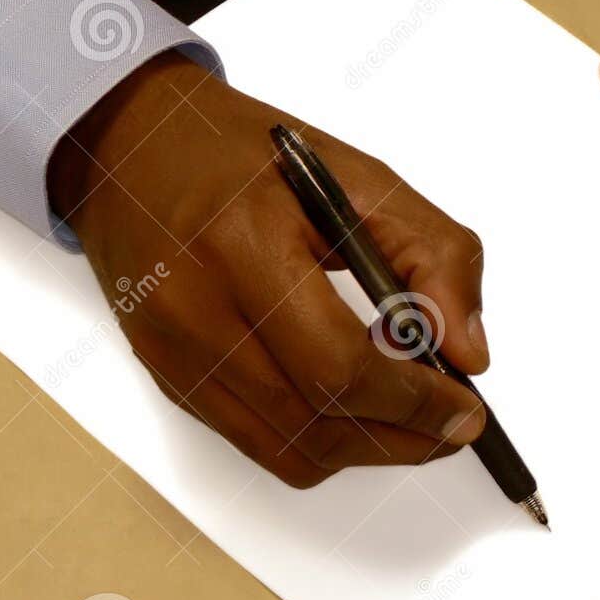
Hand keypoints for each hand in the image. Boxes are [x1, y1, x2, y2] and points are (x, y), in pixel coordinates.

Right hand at [47, 52, 490, 486]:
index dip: (414, 400)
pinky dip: (320, 439)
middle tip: (454, 423)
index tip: (466, 407)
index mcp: (244, 244)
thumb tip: (469, 353)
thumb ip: (432, 254)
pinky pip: (258, 442)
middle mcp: (196, 311)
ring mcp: (173, 355)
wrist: (131, 148)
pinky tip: (354, 405)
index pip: (339, 363)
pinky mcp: (167, 379)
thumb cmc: (246, 156)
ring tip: (413, 418)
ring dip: (367, 449)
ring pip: (290, 451)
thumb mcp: (359, 176)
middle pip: (317, 422)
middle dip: (403, 436)